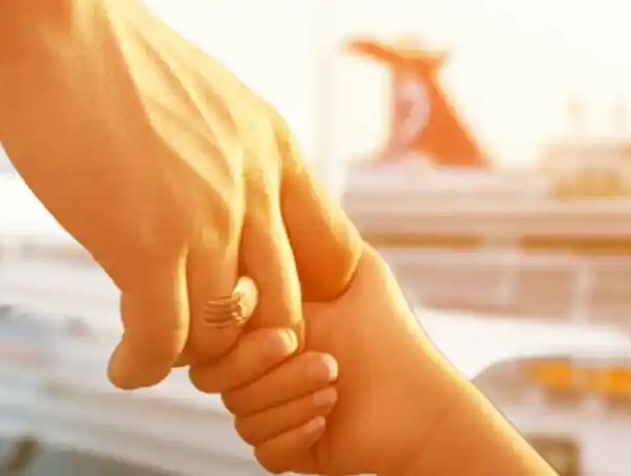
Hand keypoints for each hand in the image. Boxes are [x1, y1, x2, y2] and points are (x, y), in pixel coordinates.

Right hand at [0, 0, 360, 387]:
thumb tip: (214, 194)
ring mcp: (207, 220)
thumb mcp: (209, 100)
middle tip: (199, 343)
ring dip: (188, 358)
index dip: (300, 295)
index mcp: (276, 151)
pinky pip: (164, 341)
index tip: (256, 309)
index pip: (334, 254)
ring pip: (222, 336)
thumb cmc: (115, 57)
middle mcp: (256, 189)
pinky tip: (124, 364)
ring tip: (153, 352)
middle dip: (246, 343)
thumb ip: (227, 156)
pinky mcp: (146, 245)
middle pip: (285, 312)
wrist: (59, 19)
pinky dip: (144, 366)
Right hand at [190, 245, 554, 475]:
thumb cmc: (387, 335)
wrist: (418, 403)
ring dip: (293, 400)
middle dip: (271, 372)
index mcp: (263, 320)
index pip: (212, 328)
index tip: (290, 330)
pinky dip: (295, 434)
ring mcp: (266, 402)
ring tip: (336, 386)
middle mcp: (259, 361)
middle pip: (213, 374)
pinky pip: (259, 447)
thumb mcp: (352, 269)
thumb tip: (274, 183)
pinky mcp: (280, 443)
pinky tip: (328, 416)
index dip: (240, 334)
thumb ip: (308, 235)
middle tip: (325, 361)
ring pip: (237, 412)